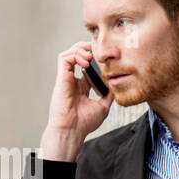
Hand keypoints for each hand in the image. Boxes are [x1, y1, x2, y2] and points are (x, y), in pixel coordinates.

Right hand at [39, 41, 112, 159]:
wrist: (72, 130)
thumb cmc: (84, 123)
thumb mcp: (103, 107)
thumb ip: (108, 95)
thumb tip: (116, 85)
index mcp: (82, 87)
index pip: (87, 66)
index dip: (95, 59)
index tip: (107, 59)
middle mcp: (73, 81)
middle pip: (77, 56)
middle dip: (87, 49)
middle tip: (98, 50)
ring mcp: (67, 78)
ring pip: (69, 53)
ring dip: (80, 49)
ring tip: (91, 55)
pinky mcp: (61, 78)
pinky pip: (64, 58)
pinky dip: (75, 55)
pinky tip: (86, 62)